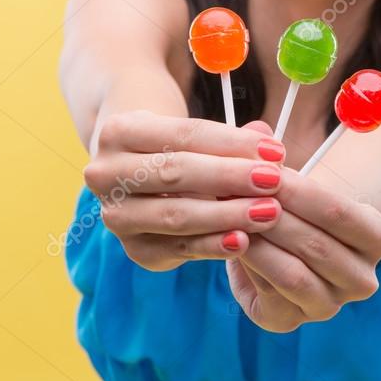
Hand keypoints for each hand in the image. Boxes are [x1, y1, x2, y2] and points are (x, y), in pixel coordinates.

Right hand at [82, 109, 286, 270]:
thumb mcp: (192, 132)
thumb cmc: (173, 147)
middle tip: (274, 182)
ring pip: (176, 216)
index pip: (184, 135)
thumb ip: (231, 140)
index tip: (275, 151)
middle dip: (231, 178)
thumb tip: (269, 145)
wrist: (137, 173)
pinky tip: (243, 241)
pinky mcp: (133, 249)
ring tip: (269, 212)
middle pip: (177, 174)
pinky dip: (213, 246)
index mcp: (119, 131)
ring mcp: (116, 215)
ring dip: (228, 215)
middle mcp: (105, 173)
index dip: (232, 144)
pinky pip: (179, 248)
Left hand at [225, 129, 380, 331]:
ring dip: (256, 242)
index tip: (265, 169)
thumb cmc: (300, 199)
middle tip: (232, 189)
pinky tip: (228, 240)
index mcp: (378, 238)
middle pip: (314, 246)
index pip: (339, 212)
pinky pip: (269, 294)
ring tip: (226, 214)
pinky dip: (248, 267)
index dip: (300, 191)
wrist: (292, 239)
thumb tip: (255, 129)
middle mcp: (362, 279)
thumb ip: (277, 156)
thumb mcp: (300, 177)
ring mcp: (330, 305)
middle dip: (269, 215)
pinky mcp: (292, 320)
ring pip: (292, 274)